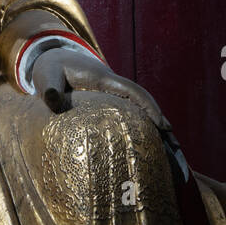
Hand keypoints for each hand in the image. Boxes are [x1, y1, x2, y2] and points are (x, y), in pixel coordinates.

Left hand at [30, 47, 189, 178]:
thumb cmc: (51, 70)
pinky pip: (136, 122)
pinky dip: (148, 138)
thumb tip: (52, 100)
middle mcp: (116, 88)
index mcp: (104, 80)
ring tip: (176, 164)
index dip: (148, 107)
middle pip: (148, 106)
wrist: (54, 60)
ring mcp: (117, 97)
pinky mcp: (114, 106)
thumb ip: (49, 87)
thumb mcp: (46, 76)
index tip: (163, 126)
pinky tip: (157, 159)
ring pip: (145, 116)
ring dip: (161, 137)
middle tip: (179, 152)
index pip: (132, 92)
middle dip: (164, 127)